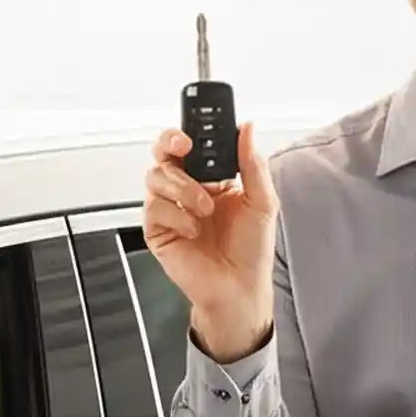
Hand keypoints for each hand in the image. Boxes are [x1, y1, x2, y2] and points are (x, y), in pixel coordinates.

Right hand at [142, 122, 278, 362]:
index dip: (187, 133)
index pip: (191, 145)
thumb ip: (252, 163)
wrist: (240, 288)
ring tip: (204, 208)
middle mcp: (187, 189)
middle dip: (169, 143)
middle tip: (184, 147)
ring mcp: (170, 209)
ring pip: (156, 177)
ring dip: (182, 187)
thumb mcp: (262, 201)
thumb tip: (247, 128)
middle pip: (163, 153)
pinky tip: (193, 229)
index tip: (195, 132)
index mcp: (211, 177)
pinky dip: (176, 215)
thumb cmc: (251, 249)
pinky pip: (154, 208)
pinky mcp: (157, 230)